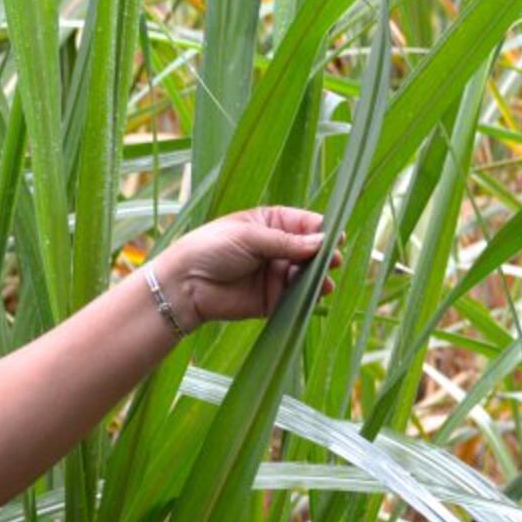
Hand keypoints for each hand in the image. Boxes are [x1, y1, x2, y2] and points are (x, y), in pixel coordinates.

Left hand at [157, 206, 339, 327]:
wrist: (184, 285)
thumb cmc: (211, 249)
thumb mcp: (250, 237)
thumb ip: (287, 242)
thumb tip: (323, 242)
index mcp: (271, 223)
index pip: (306, 224)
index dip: (323, 230)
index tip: (336, 238)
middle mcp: (277, 247)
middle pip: (312, 250)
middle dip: (324, 255)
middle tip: (333, 261)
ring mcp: (275, 273)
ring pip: (307, 274)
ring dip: (319, 277)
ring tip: (324, 281)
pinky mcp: (271, 299)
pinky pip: (296, 297)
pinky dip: (308, 296)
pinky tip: (316, 294)